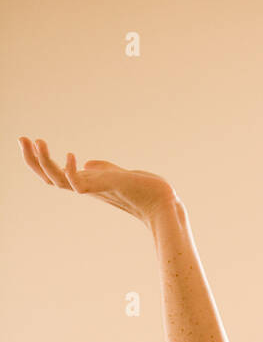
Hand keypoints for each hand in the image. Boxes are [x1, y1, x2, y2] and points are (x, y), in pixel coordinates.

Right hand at [18, 136, 176, 225]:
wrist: (163, 202)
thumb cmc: (143, 190)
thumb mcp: (116, 174)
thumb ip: (100, 168)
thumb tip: (86, 164)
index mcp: (86, 183)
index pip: (55, 174)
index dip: (39, 160)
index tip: (28, 140)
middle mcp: (86, 187)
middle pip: (49, 178)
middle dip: (32, 159)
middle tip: (21, 138)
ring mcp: (95, 189)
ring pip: (58, 181)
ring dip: (44, 162)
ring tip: (37, 141)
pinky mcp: (105, 188)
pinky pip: (79, 185)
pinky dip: (71, 171)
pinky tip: (71, 155)